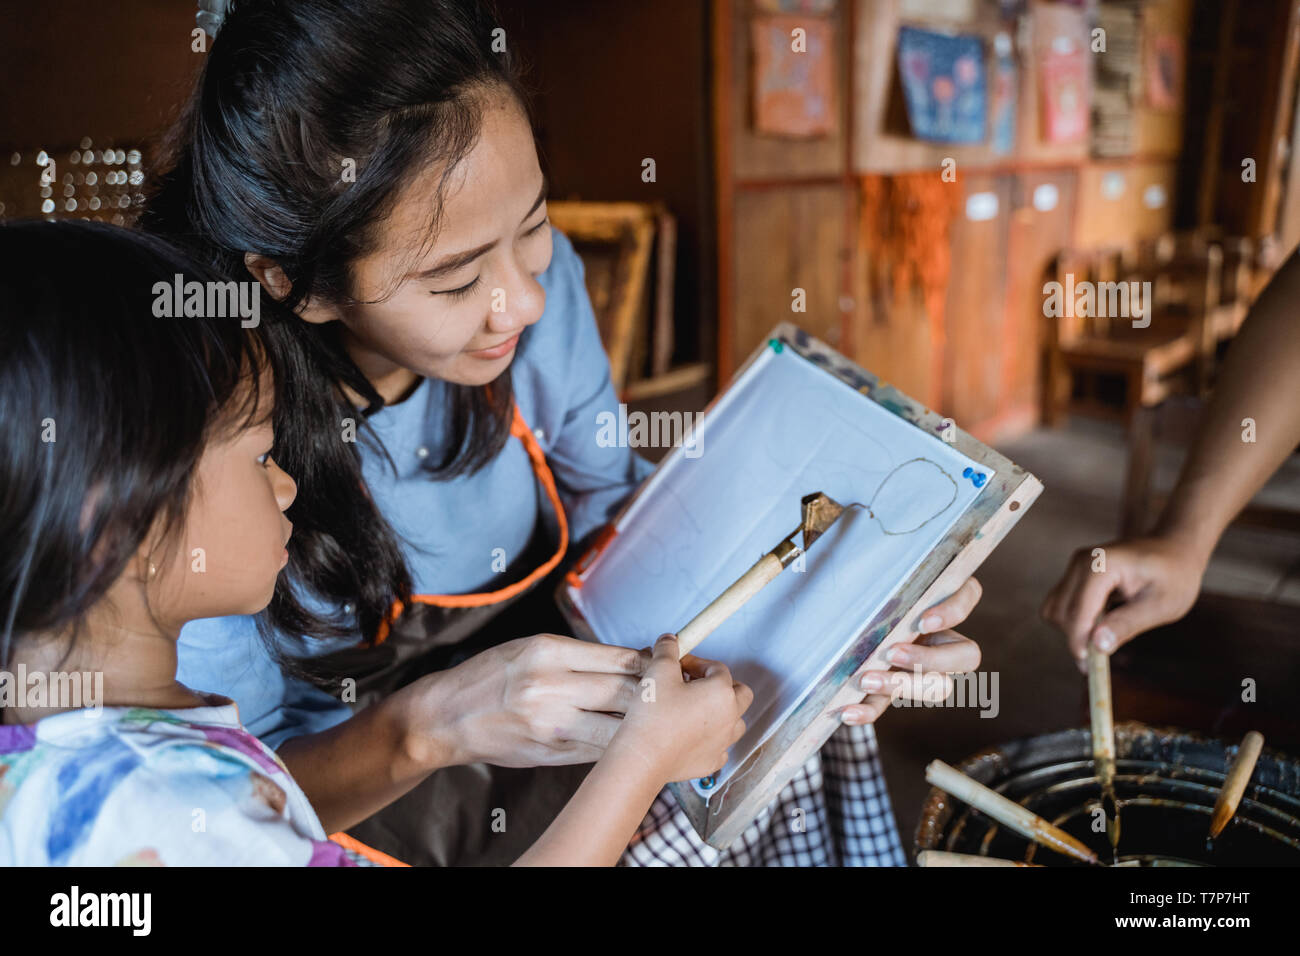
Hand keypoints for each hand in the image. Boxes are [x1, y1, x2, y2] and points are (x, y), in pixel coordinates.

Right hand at [414, 633, 650, 767]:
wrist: (447, 717)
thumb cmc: (492, 676)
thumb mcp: (531, 648)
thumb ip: (580, 657)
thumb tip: (632, 664)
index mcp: (548, 652)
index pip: (620, 659)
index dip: (650, 665)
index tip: (662, 666)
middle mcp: (552, 687)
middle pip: (626, 693)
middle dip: (655, 695)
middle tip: (669, 694)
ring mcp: (552, 725)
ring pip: (618, 728)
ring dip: (642, 726)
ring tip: (654, 720)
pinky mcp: (551, 753)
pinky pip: (598, 750)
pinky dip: (617, 745)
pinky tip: (627, 740)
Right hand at [609, 634, 752, 782]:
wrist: (644, 757)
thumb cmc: (653, 714)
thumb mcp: (658, 671)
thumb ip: (668, 649)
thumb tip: (671, 639)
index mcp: (722, 691)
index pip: (718, 668)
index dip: (697, 663)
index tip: (679, 666)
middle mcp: (730, 717)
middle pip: (741, 693)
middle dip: (722, 685)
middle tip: (697, 685)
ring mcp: (724, 742)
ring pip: (735, 721)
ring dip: (722, 712)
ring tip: (696, 710)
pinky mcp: (712, 762)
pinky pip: (721, 746)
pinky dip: (712, 738)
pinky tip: (692, 735)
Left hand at [841, 576, 983, 723]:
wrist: (841, 626)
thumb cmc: (864, 589)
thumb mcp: (875, 580)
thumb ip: (878, 576)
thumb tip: (856, 556)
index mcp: (943, 601)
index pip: (969, 595)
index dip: (953, 612)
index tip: (923, 623)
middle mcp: (945, 638)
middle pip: (965, 656)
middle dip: (929, 658)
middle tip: (891, 653)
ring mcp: (926, 669)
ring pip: (938, 688)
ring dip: (902, 687)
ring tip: (866, 681)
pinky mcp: (895, 690)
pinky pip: (889, 705)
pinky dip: (869, 710)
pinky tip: (848, 712)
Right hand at [1041, 535, 1207, 669]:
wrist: (1175, 550)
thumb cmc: (1175, 577)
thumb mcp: (1162, 606)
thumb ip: (1128, 624)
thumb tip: (1097, 645)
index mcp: (1103, 565)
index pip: (1077, 611)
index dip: (1080, 642)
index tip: (1091, 669)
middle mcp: (1082, 562)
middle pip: (1060, 612)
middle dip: (1077, 638)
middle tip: (1103, 655)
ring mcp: (1075, 566)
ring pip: (1054, 609)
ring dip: (1073, 630)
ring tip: (1106, 634)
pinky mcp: (1075, 574)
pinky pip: (1060, 604)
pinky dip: (1074, 621)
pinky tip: (1101, 623)